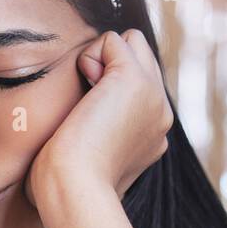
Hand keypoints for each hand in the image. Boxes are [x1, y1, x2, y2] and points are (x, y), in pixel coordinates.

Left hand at [25, 29, 173, 210]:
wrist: (74, 187)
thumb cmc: (66, 184)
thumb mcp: (89, 159)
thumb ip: (96, 135)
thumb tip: (80, 118)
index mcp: (152, 134)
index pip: (138, 86)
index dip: (106, 89)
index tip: (88, 122)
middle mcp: (160, 114)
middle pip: (139, 58)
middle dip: (107, 67)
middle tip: (86, 106)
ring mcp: (153, 95)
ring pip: (131, 42)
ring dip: (101, 58)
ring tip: (87, 96)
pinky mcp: (135, 79)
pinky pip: (113, 40)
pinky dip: (89, 55)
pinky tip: (84, 86)